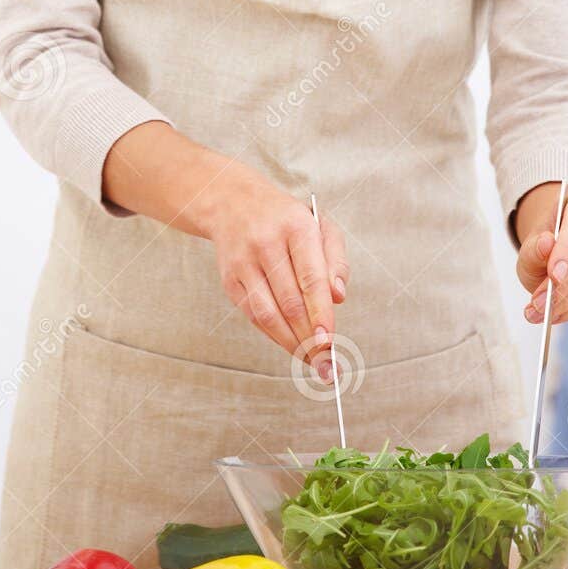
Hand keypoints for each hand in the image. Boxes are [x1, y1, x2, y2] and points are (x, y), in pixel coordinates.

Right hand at [199, 172, 347, 375]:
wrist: (232, 202)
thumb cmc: (286, 219)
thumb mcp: (320, 225)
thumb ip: (336, 260)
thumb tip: (338, 297)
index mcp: (295, 226)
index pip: (310, 277)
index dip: (320, 312)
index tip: (330, 340)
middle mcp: (266, 243)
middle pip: (289, 302)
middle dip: (310, 339)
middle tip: (328, 365)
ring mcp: (243, 262)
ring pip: (268, 314)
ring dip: (291, 344)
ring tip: (312, 361)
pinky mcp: (229, 279)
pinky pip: (253, 315)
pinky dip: (273, 334)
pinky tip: (291, 344)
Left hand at [513, 181, 567, 324]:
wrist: (561, 247)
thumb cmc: (546, 243)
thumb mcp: (532, 243)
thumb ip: (535, 247)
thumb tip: (546, 245)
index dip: (567, 252)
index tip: (553, 277)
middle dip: (567, 285)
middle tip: (540, 305)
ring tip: (545, 314)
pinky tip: (565, 313)